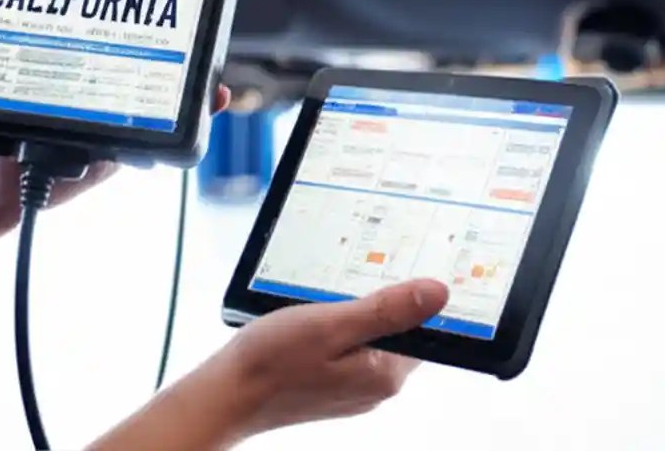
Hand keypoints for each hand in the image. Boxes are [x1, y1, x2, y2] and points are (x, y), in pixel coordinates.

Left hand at [0, 0, 230, 229]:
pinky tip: (210, 101)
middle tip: (182, 14)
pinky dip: (198, 112)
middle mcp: (101, 66)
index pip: (108, 5)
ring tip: (205, 62)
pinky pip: (168, 124)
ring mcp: (117, 101)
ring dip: (193, 66)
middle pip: (148, 38)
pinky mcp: (126, 138)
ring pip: (167, 76)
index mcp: (72, 42)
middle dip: (174, 25)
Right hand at [91, 279, 448, 449]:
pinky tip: (310, 321)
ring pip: (369, 339)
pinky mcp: (331, 388)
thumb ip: (385, 309)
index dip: (411, 296)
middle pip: (397, 332)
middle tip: (346, 280)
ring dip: (352, 314)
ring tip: (322, 299)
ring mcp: (352, 390)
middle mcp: (374, 387)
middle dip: (378, 302)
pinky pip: (346, 351)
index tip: (393, 269)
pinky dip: (334, 330)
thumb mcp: (330, 324)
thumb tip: (438, 293)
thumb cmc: (271, 360)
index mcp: (384, 374)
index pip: (423, 328)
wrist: (227, 395)